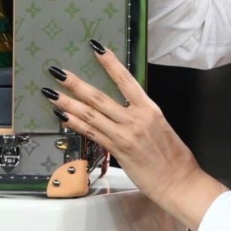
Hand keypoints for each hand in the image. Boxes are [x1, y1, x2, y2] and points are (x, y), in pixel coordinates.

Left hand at [43, 45, 226, 230]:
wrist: (179, 181)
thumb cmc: (173, 157)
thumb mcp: (161, 126)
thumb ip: (141, 116)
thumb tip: (124, 110)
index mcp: (149, 108)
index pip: (126, 80)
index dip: (110, 63)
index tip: (97, 48)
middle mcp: (135, 118)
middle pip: (99, 97)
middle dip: (76, 84)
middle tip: (58, 72)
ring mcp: (125, 134)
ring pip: (91, 115)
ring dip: (68, 103)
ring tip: (51, 93)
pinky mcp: (117, 150)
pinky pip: (92, 134)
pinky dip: (75, 124)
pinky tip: (62, 117)